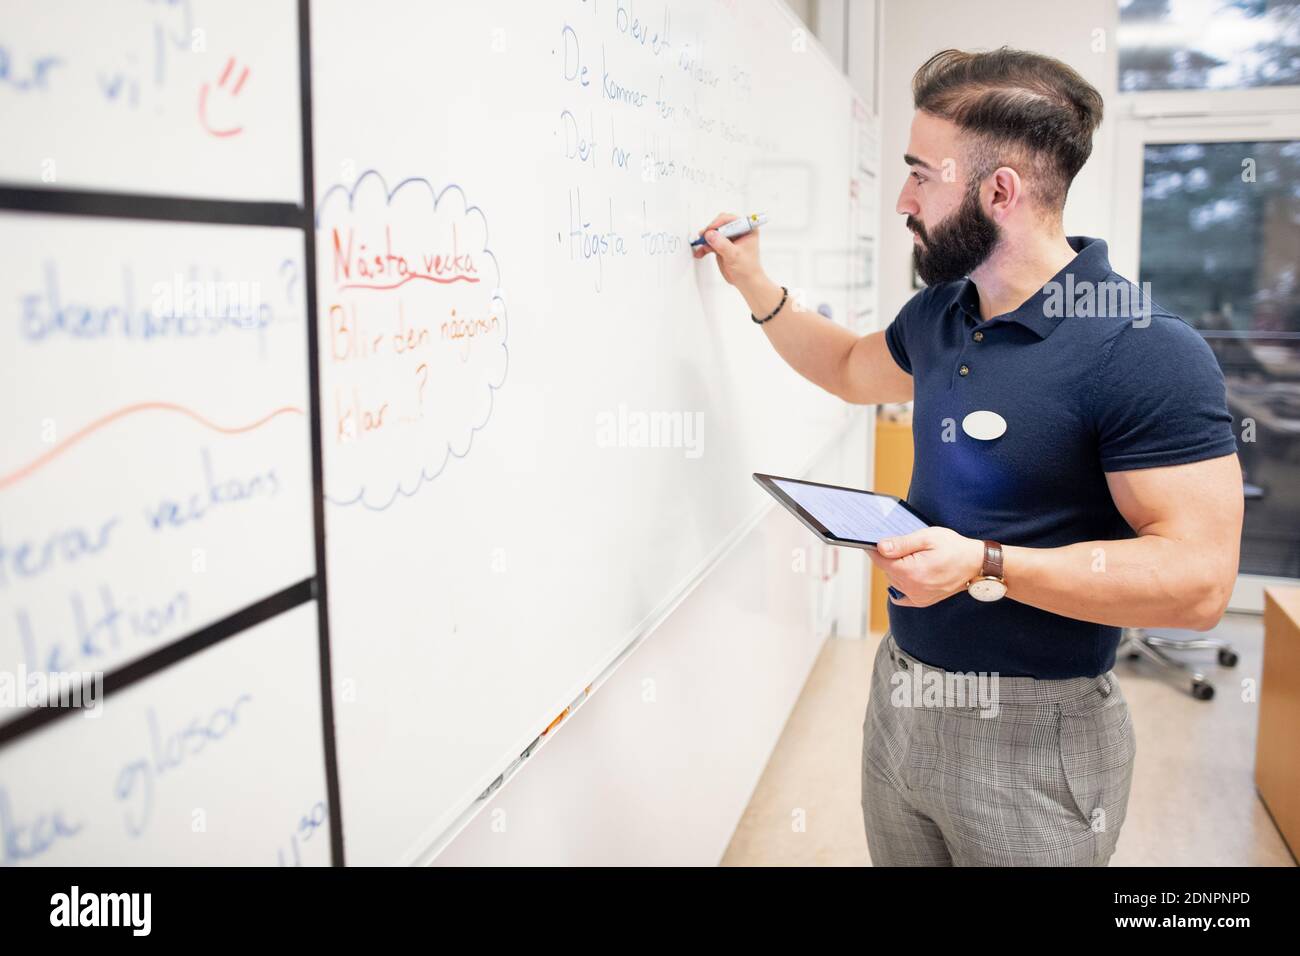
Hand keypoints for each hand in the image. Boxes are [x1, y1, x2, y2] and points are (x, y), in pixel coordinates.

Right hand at [692, 211, 761, 288]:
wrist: (745, 281)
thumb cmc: (748, 268)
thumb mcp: (735, 255)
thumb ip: (722, 244)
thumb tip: (710, 234)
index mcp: (747, 229)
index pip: (731, 220)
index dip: (720, 223)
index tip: (711, 229)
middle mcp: (738, 231)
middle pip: (720, 224)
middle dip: (711, 230)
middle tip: (704, 236)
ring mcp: (729, 238)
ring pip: (714, 233)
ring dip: (705, 239)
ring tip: (699, 245)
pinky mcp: (722, 245)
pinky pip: (710, 243)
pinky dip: (704, 247)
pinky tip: (700, 252)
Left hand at [868, 528, 985, 607]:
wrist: (976, 564)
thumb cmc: (954, 548)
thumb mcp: (928, 537)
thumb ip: (901, 543)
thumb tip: (880, 547)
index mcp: (911, 572)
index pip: (880, 561)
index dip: (875, 549)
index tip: (871, 541)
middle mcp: (912, 588)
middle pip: (886, 570)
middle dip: (890, 557)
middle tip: (903, 545)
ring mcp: (917, 597)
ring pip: (893, 580)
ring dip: (897, 568)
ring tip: (914, 557)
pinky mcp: (922, 601)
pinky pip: (900, 594)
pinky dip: (900, 583)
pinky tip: (908, 572)